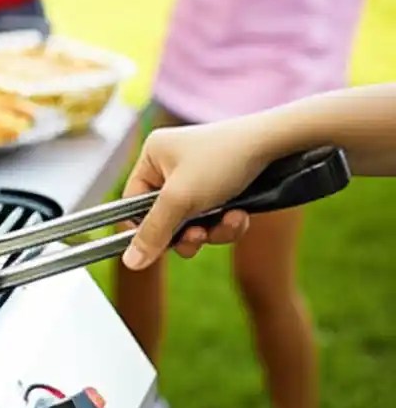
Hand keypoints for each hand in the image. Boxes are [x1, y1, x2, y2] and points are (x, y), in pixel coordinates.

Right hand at [121, 119, 270, 270]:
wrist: (278, 145)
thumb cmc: (224, 160)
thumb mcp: (181, 200)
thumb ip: (154, 233)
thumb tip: (130, 262)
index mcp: (152, 155)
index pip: (133, 202)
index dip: (147, 227)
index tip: (162, 245)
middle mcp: (171, 164)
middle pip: (165, 217)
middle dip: (187, 232)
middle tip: (199, 236)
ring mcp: (197, 175)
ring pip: (192, 221)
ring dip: (211, 230)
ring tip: (230, 222)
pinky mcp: (221, 185)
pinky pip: (213, 216)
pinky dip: (226, 222)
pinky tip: (241, 215)